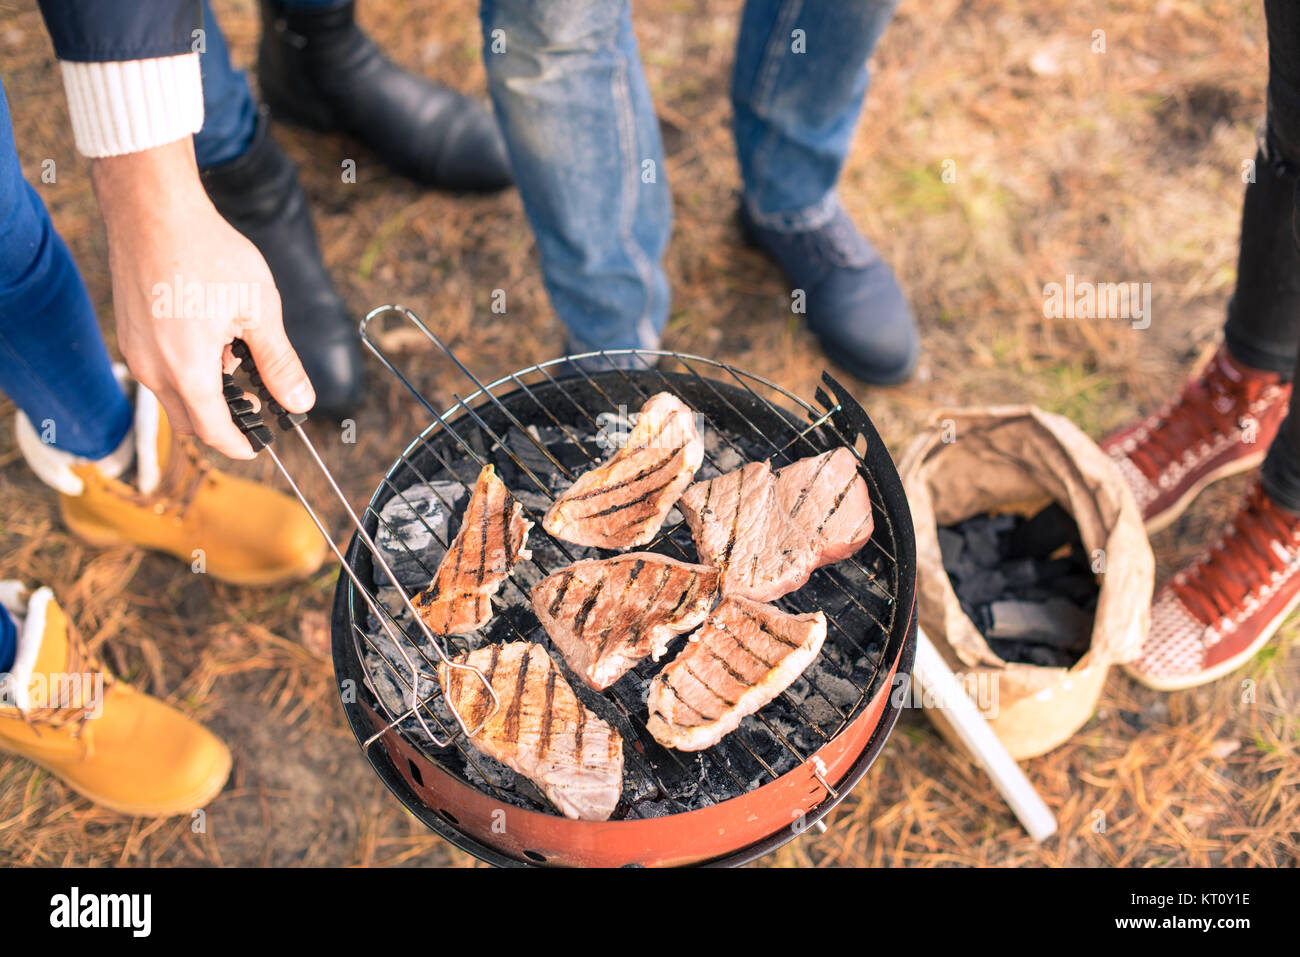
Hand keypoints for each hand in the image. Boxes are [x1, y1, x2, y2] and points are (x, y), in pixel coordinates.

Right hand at [91, 139, 314, 458]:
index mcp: (187, 370)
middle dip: (224, 422)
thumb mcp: (260, 310)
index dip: (239, 446)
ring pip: (172, 397)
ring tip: (235, 353)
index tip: (259, 447)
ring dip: (205, 394)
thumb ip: (280, 363)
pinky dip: (186, 371)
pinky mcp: (129, 334)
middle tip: (258, 403)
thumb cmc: (208, 252)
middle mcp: (152, 369)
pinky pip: (158, 371)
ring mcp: (134, 351)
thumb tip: (300, 403)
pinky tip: (209, 335)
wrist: (152, 209)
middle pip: (189, 422)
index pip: (213, 433)